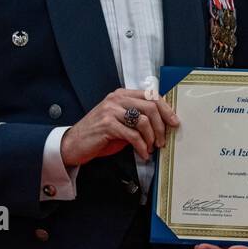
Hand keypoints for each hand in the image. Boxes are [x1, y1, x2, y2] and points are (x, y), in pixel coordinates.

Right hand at [60, 87, 179, 166]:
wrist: (73, 144)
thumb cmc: (100, 134)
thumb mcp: (121, 121)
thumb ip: (138, 117)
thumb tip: (163, 123)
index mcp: (122, 95)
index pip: (151, 96)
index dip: (166, 109)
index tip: (174, 122)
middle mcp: (117, 99)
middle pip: (151, 107)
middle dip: (161, 126)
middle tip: (162, 140)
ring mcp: (111, 111)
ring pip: (144, 121)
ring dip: (151, 138)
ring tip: (150, 148)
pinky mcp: (107, 125)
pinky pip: (133, 135)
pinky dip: (141, 147)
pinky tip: (142, 153)